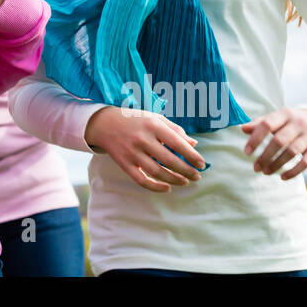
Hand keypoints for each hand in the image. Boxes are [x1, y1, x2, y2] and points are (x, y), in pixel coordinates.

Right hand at [84, 105, 206, 192]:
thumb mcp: (155, 118)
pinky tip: (167, 188)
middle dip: (186, 170)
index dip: (191, 155)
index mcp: (152, 125)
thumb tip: (193, 145)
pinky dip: (155, 187)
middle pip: (168, 160)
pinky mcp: (124, 164)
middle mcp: (142, 139)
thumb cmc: (135, 120)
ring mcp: (131, 153)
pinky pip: (141, 180)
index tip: (202, 164)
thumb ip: (175, 130)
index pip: (176, 143)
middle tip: (197, 176)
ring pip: (157, 172)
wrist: (104, 123)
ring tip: (185, 182)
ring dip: (174, 179)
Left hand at [242, 108, 306, 179]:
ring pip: (291, 152)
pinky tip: (283, 177)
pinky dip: (293, 171)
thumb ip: (261, 123)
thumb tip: (243, 128)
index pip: (267, 124)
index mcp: (285, 113)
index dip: (256, 139)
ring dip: (276, 164)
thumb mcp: (279, 118)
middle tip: (255, 168)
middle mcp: (298, 123)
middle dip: (265, 156)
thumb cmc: (293, 122)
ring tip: (265, 172)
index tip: (246, 152)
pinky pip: (306, 162)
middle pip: (279, 141)